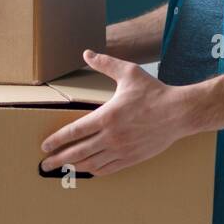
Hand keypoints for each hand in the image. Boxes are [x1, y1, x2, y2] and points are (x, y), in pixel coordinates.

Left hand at [40, 50, 194, 176]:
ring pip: (91, 163)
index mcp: (107, 116)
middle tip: (44, 165)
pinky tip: (87, 170)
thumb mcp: (129, 73)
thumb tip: (87, 53)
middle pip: (77, 152)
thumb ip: (105, 63)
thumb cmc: (154, 92)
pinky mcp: (132, 158)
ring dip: (74, 167)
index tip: (44, 146)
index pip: (73, 132)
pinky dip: (94, 171)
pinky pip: (108, 169)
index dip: (56, 140)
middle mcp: (111, 136)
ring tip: (62, 169)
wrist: (180, 112)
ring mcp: (122, 150)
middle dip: (58, 160)